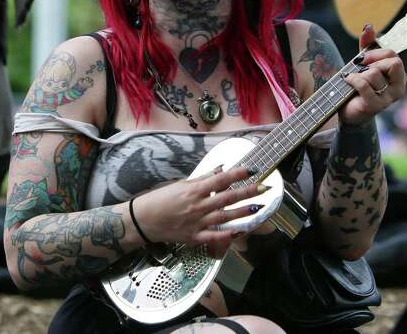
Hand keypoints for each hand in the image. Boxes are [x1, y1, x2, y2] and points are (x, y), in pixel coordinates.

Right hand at [130, 166, 265, 256]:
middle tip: (263, 187)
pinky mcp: (194, 237)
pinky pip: (213, 236)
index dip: (237, 174)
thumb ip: (202, 179)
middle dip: (247, 192)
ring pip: (225, 216)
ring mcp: (197, 222)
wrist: (143, 220)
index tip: (251, 169)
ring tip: (258, 207)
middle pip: (227, 197)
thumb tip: (220, 170)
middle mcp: (198, 205)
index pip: (220, 180)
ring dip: (243, 211)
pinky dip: (226, 235)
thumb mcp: (180, 185)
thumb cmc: (159, 199)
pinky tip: (239, 231)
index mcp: (194, 190)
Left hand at [340, 24, 406, 125]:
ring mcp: (389, 98)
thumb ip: (366, 46)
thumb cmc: (358, 86)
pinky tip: (348, 82)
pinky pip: (363, 84)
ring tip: (354, 81)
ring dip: (359, 74)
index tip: (362, 58)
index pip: (393, 55)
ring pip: (374, 73)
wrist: (348, 110)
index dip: (375, 53)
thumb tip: (368, 26)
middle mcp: (399, 87)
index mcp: (399, 75)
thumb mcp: (363, 64)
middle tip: (360, 70)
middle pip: (393, 62)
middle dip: (372, 63)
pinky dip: (352, 80)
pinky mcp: (375, 105)